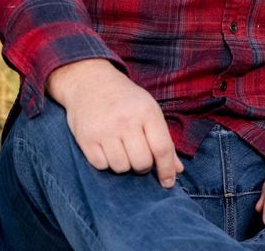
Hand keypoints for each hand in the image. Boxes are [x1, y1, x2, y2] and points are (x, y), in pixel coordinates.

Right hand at [47, 59, 181, 187]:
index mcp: (146, 111)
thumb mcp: (148, 110)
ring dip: (123, 164)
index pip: (162, 148)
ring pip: (121, 167)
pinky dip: (105, 162)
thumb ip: (164, 140)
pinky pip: (101, 165)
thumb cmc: (125, 99)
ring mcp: (105, 129)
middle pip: (142, 163)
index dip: (167, 169)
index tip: (168, 182)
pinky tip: (105, 147)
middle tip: (138, 155)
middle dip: (142, 166)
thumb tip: (178, 170)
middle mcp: (126, 120)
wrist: (89, 81)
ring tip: (120, 148)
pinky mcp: (86, 138)